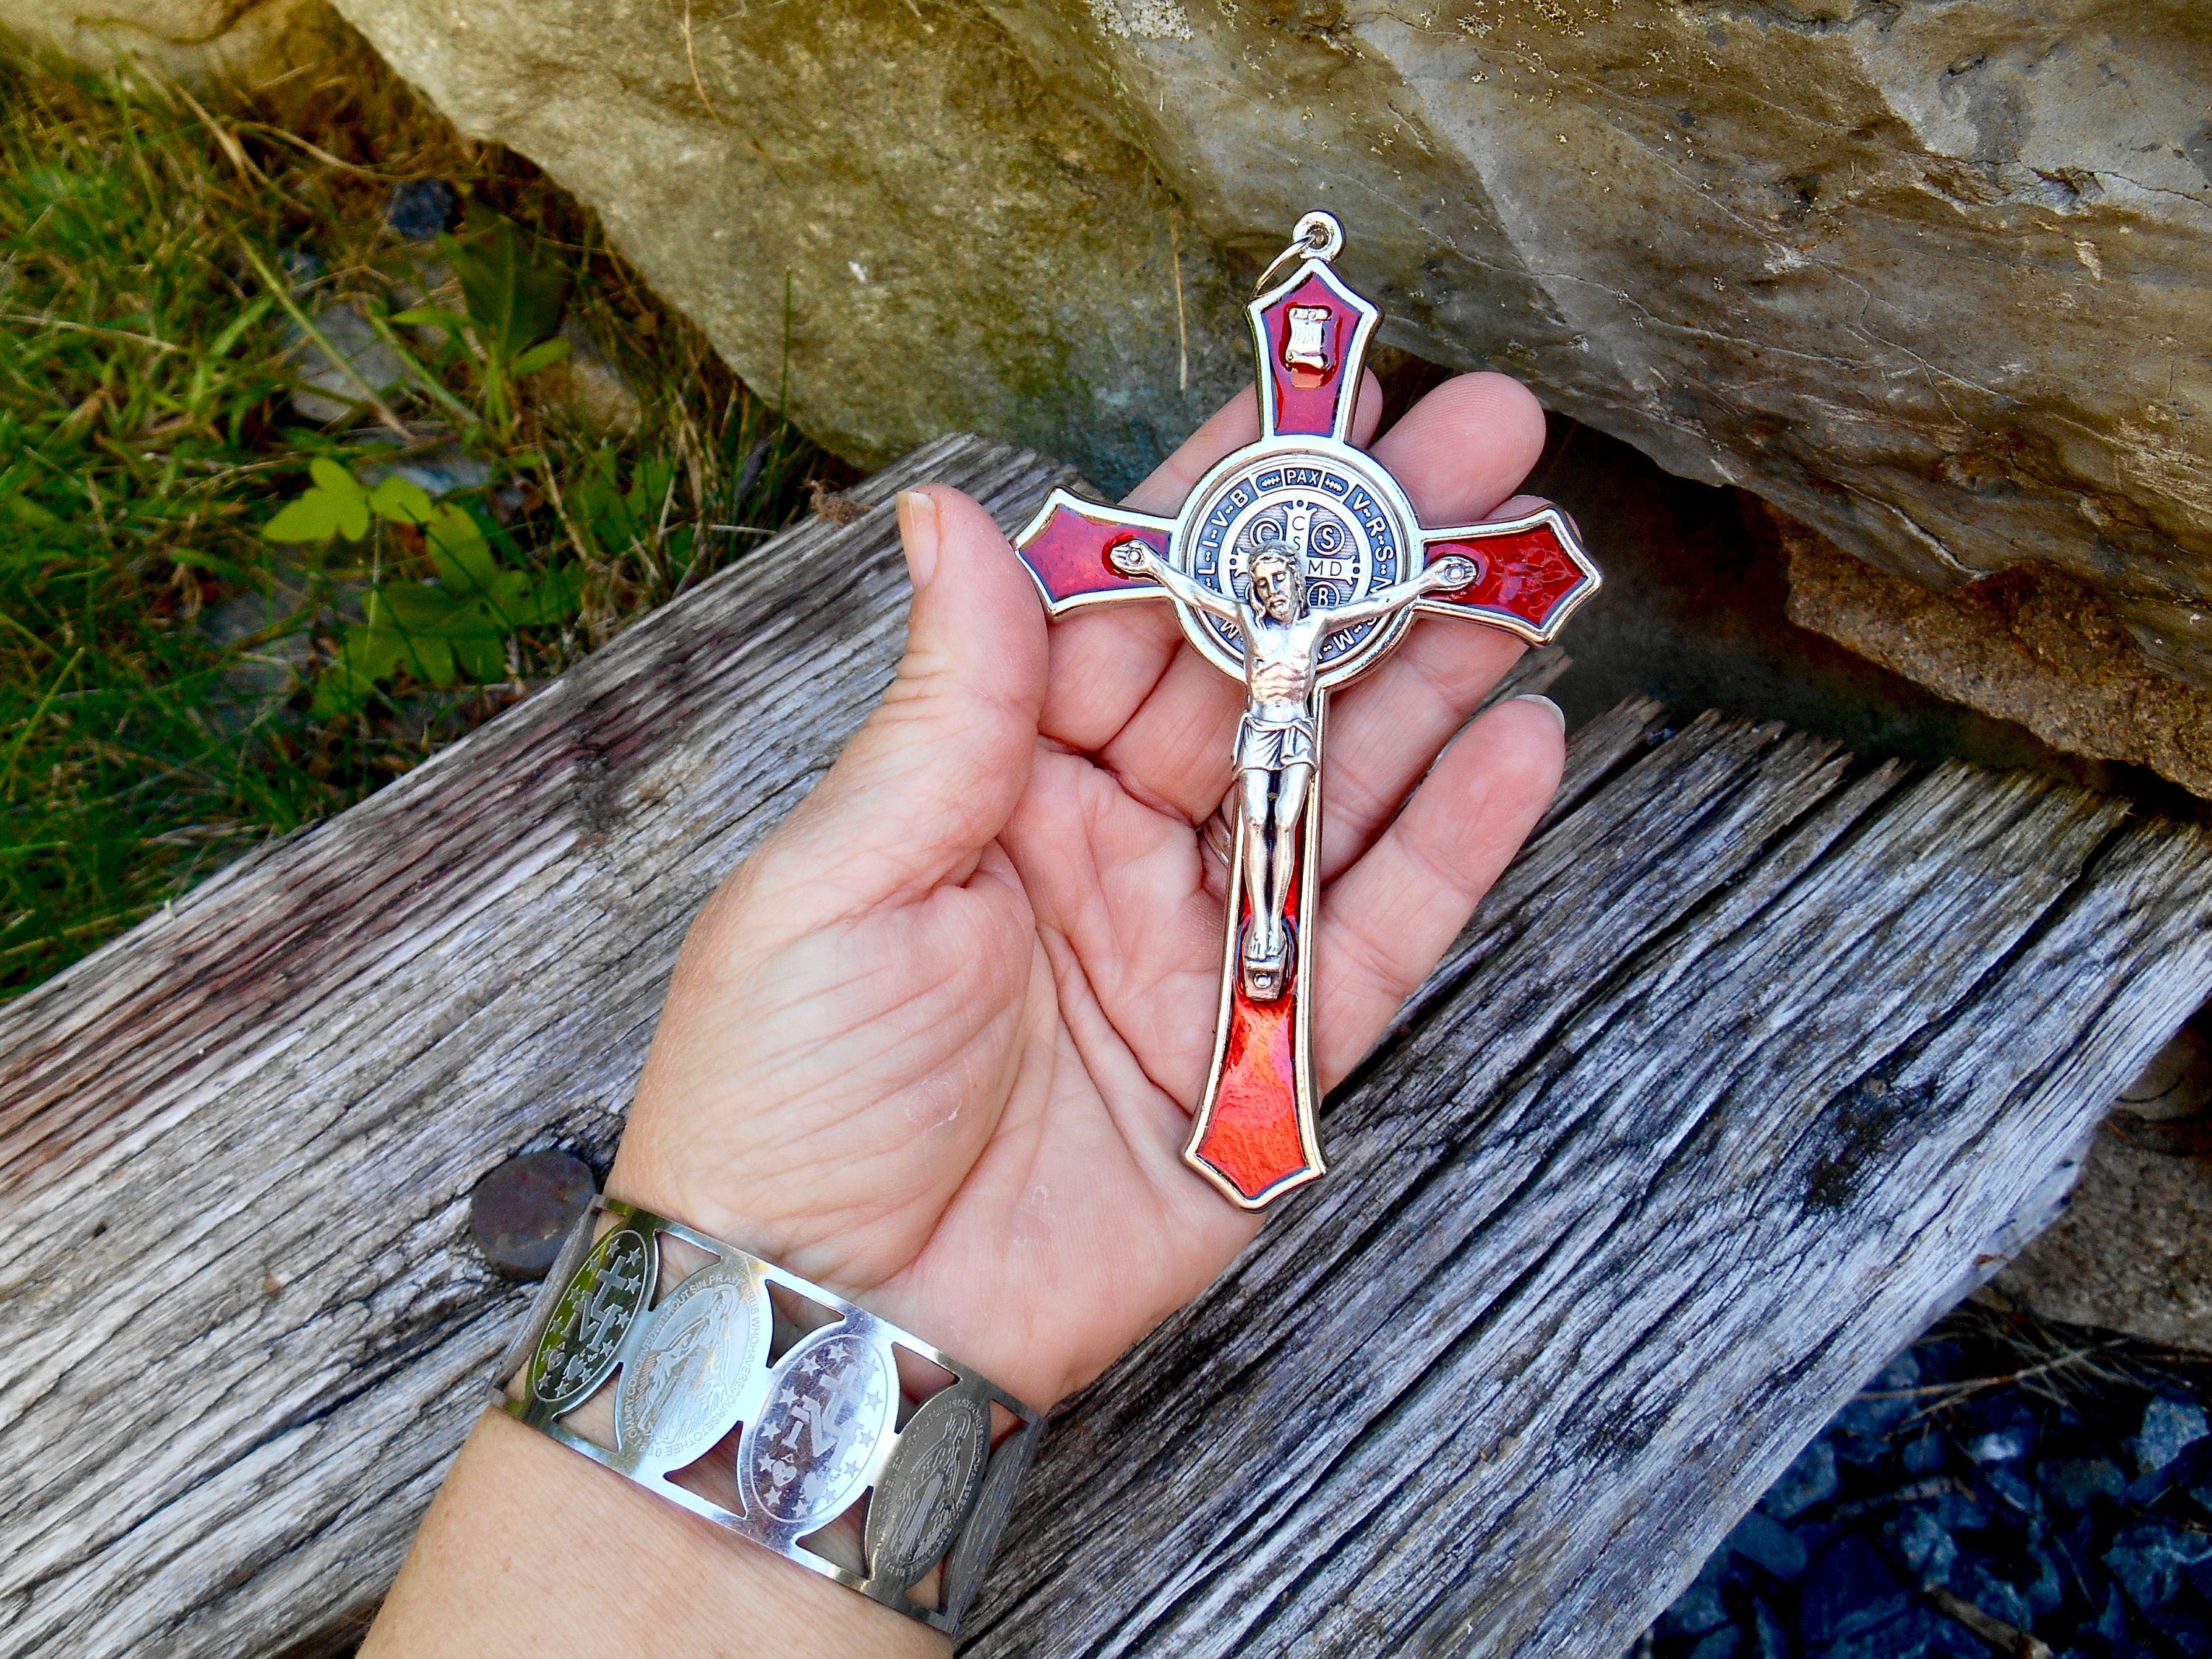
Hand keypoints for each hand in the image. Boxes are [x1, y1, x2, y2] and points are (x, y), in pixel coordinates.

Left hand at [611, 372, 1565, 1411]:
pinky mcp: (1262, 1062)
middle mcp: (1105, 842)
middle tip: (1486, 438)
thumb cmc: (785, 1093)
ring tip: (1535, 562)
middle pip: (1262, 674)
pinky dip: (1450, 848)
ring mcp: (1192, 947)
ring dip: (1435, 673)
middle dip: (1371, 554)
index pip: (1129, 605)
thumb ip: (948, 704)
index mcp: (993, 778)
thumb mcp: (842, 876)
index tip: (1321, 401)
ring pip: (1338, 784)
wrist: (827, 1318)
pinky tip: (1518, 742)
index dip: (1227, 503)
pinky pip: (1374, 938)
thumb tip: (951, 515)